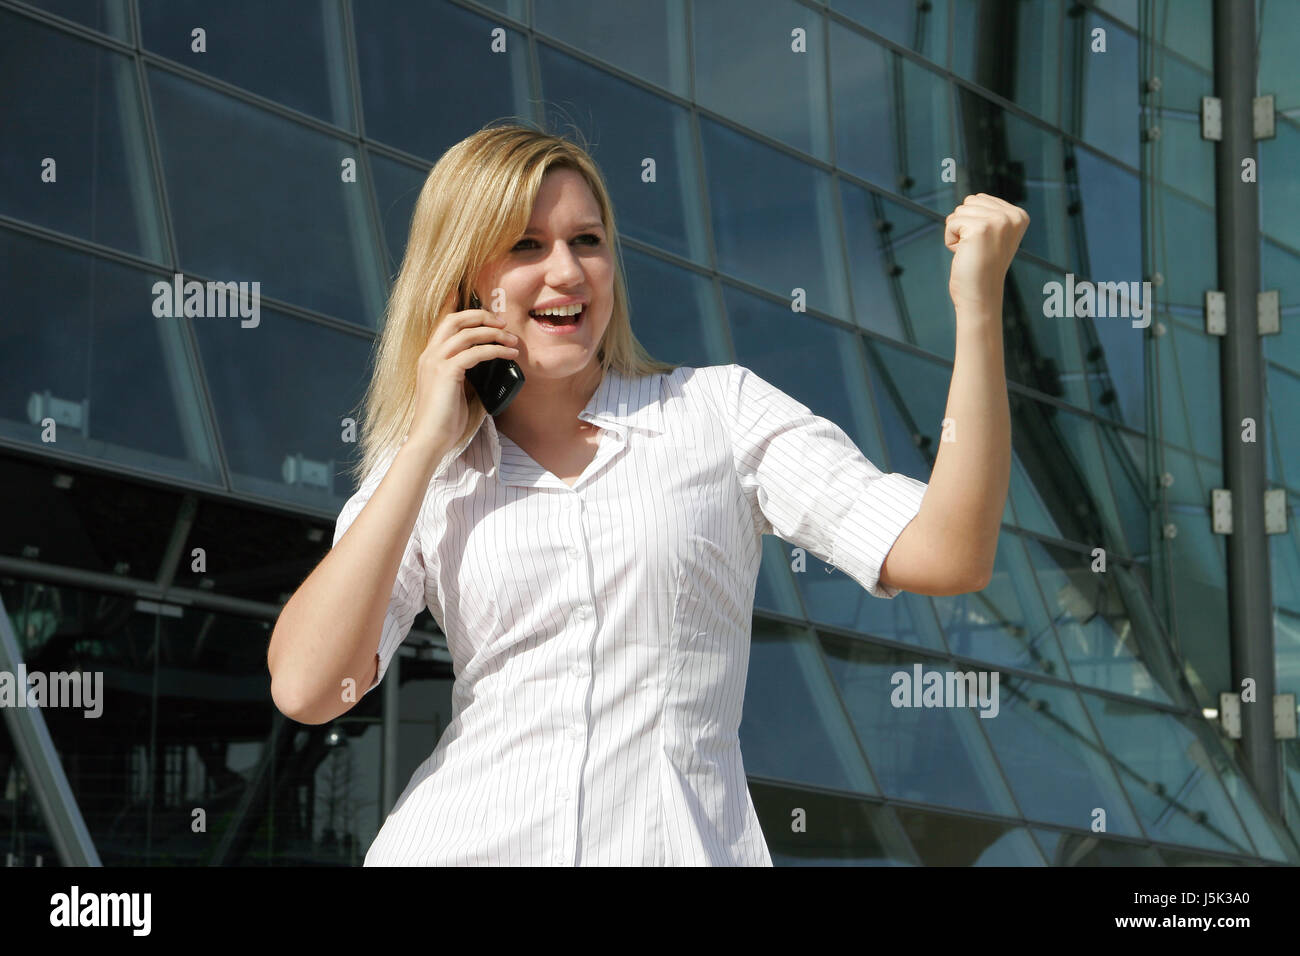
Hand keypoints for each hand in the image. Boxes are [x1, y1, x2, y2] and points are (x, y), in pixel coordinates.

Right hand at [406, 292, 519, 451]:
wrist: (430, 440)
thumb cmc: (444, 421)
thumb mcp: (454, 391)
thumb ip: (463, 373)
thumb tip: (485, 364)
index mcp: (429, 358)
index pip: (441, 323)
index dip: (453, 305)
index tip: (464, 292)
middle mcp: (429, 355)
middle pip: (454, 320)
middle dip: (481, 315)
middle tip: (502, 322)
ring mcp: (435, 362)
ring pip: (467, 332)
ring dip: (494, 333)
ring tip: (512, 341)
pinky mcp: (446, 372)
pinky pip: (475, 352)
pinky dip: (495, 350)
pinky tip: (508, 355)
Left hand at [944, 194, 1029, 313]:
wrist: (981, 295)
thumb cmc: (982, 268)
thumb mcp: (994, 236)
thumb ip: (990, 215)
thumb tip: (974, 199)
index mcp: (1019, 215)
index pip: (979, 199)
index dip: (973, 223)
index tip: (985, 244)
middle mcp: (1012, 216)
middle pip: (969, 202)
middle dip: (964, 226)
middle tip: (976, 249)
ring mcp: (998, 220)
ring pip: (958, 211)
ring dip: (957, 233)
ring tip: (971, 252)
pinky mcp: (980, 228)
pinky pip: (951, 222)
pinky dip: (950, 240)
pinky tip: (964, 254)